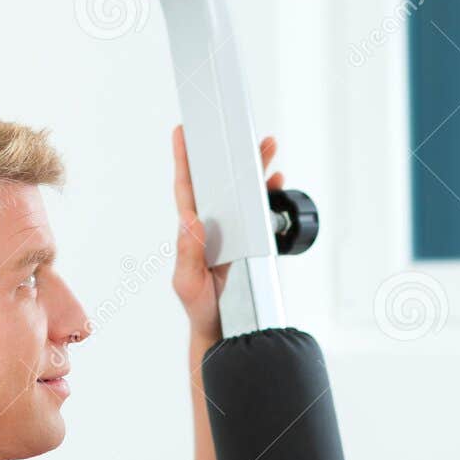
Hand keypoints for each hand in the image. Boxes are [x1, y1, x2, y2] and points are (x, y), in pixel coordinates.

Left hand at [172, 124, 283, 344]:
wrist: (224, 329)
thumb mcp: (188, 282)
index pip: (187, 189)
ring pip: (244, 193)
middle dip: (230, 155)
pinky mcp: (253, 242)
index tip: (182, 132)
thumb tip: (189, 219)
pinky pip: (263, 212)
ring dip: (256, 171)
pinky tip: (278, 184)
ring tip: (268, 148)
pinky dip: (271, 196)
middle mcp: (213, 226)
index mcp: (192, 231)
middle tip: (240, 131)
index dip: (183, 160)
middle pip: (220, 182)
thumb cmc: (200, 307)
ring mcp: (234, 233)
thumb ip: (187, 253)